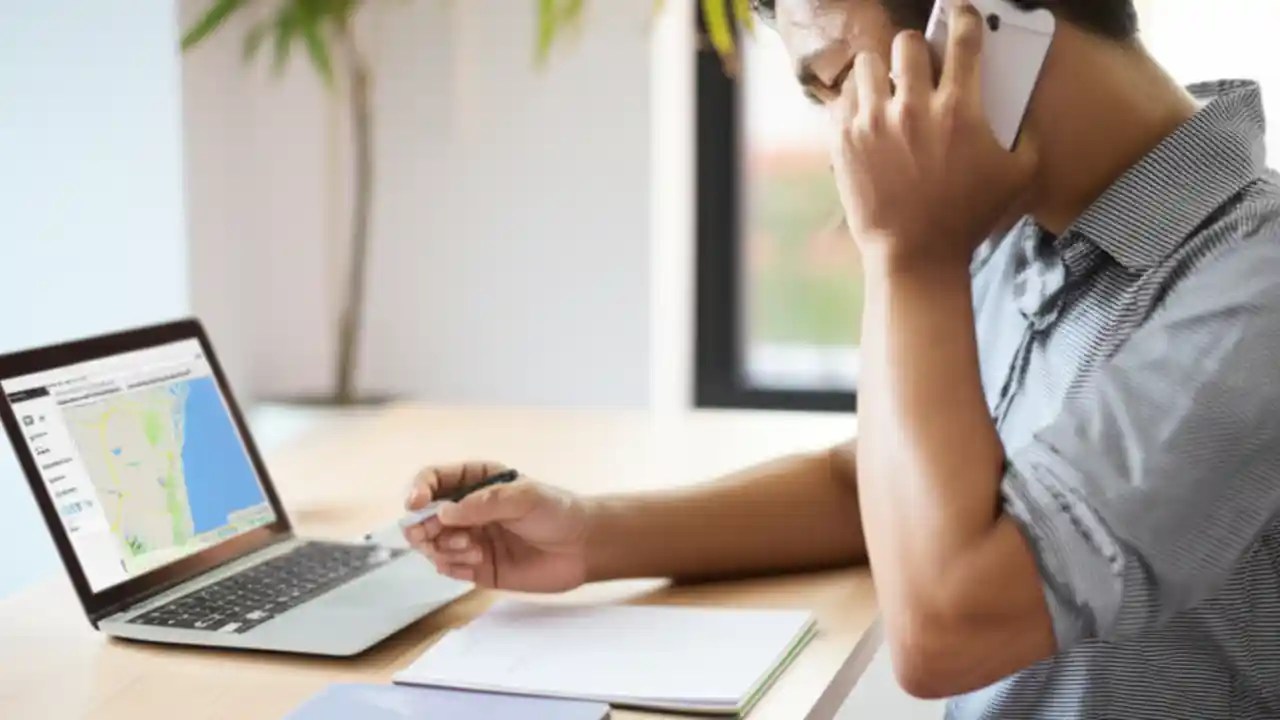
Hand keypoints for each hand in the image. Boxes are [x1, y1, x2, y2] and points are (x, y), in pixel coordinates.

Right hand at [402, 461, 590, 591]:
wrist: (582, 547)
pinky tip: (477, 562)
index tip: (416, 504)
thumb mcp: (525, 497)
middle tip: (436, 535)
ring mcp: (470, 539)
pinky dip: (453, 566)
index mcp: (475, 481)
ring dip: (442, 547)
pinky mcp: (476, 568)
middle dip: (423, 526)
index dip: (418, 490)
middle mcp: (466, 510)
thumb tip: (444, 512)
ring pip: (431, 544)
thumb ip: (484, 504)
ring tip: (473, 549)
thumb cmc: (557, 511)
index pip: (432, 480)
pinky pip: (447, 568)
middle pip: (423, 516)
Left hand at [829, 2, 1037, 270]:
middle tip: (918, 68)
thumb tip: (1027, 109)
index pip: (963, 39)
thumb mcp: (1020, 176)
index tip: (959, 13)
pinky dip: (854, 102)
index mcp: (959, 109)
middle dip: (915, 50)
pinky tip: (866, 117)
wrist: (916, 254)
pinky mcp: (844, 140)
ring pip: (868, 64)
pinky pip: (842, 98)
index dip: (964, 18)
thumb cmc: (968, 217)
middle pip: (907, 43)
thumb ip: (1029, 135)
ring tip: (886, 91)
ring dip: (880, 73)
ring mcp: (874, 122)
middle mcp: (914, 107)